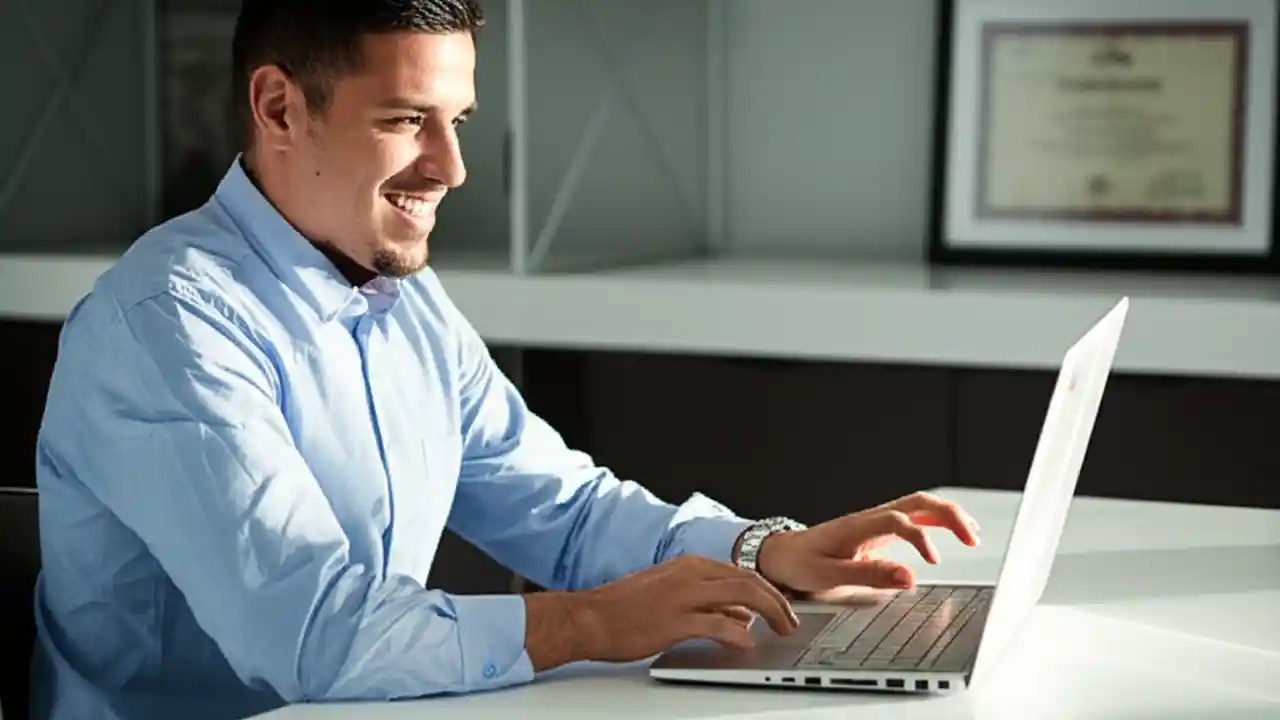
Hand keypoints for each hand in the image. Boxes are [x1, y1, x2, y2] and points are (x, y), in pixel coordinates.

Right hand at [572, 555, 800, 662]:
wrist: (589, 617)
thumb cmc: (624, 609)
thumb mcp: (671, 595)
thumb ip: (706, 603)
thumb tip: (739, 616)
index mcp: (689, 565)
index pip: (742, 571)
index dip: (768, 590)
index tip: (783, 606)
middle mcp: (690, 574)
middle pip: (749, 581)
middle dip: (777, 601)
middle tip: (791, 621)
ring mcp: (682, 596)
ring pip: (742, 596)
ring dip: (770, 612)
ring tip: (782, 630)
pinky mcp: (674, 621)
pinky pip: (717, 625)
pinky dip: (739, 634)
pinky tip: (748, 644)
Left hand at [755, 492, 980, 599]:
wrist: (782, 553)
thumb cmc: (802, 563)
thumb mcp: (829, 576)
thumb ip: (870, 576)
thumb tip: (908, 576)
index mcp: (858, 527)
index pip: (898, 520)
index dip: (920, 536)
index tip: (933, 561)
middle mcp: (870, 518)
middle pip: (917, 501)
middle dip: (949, 515)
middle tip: (971, 538)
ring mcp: (876, 520)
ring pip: (919, 504)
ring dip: (948, 514)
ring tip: (972, 534)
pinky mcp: (879, 528)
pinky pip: (914, 515)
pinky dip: (937, 519)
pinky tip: (953, 531)